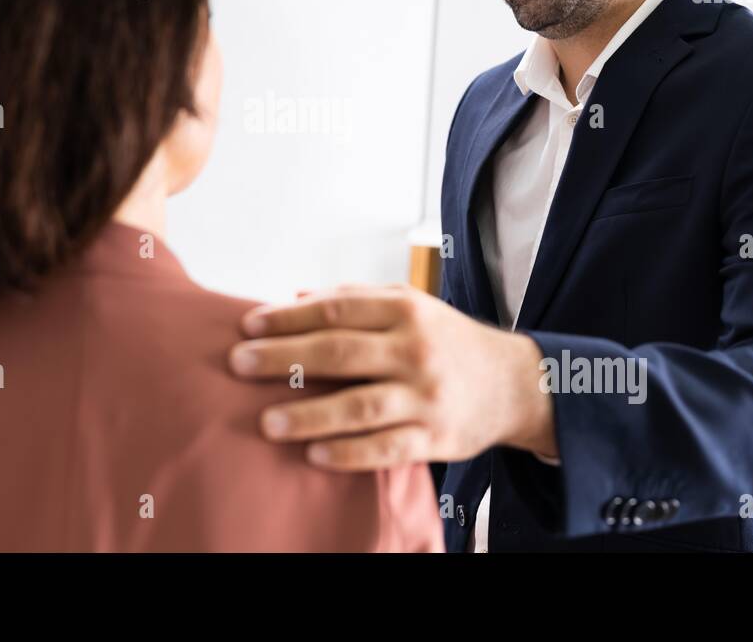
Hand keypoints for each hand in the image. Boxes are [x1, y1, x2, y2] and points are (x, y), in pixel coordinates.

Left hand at [228, 284, 556, 470]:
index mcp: (405, 310)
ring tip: (267, 421)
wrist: (514, 383)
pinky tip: (314, 455)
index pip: (336, 311)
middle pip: (340, 353)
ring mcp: (426, 395)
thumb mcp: (410, 306)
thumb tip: (296, 296)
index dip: (288, 318)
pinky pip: (386, 448)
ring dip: (310, 414)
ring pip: (360, 405)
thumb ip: (355, 300)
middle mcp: (416, 350)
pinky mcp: (436, 437)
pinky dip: (348, 453)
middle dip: (284, 358)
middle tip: (239, 363)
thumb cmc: (448, 341)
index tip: (248, 326)